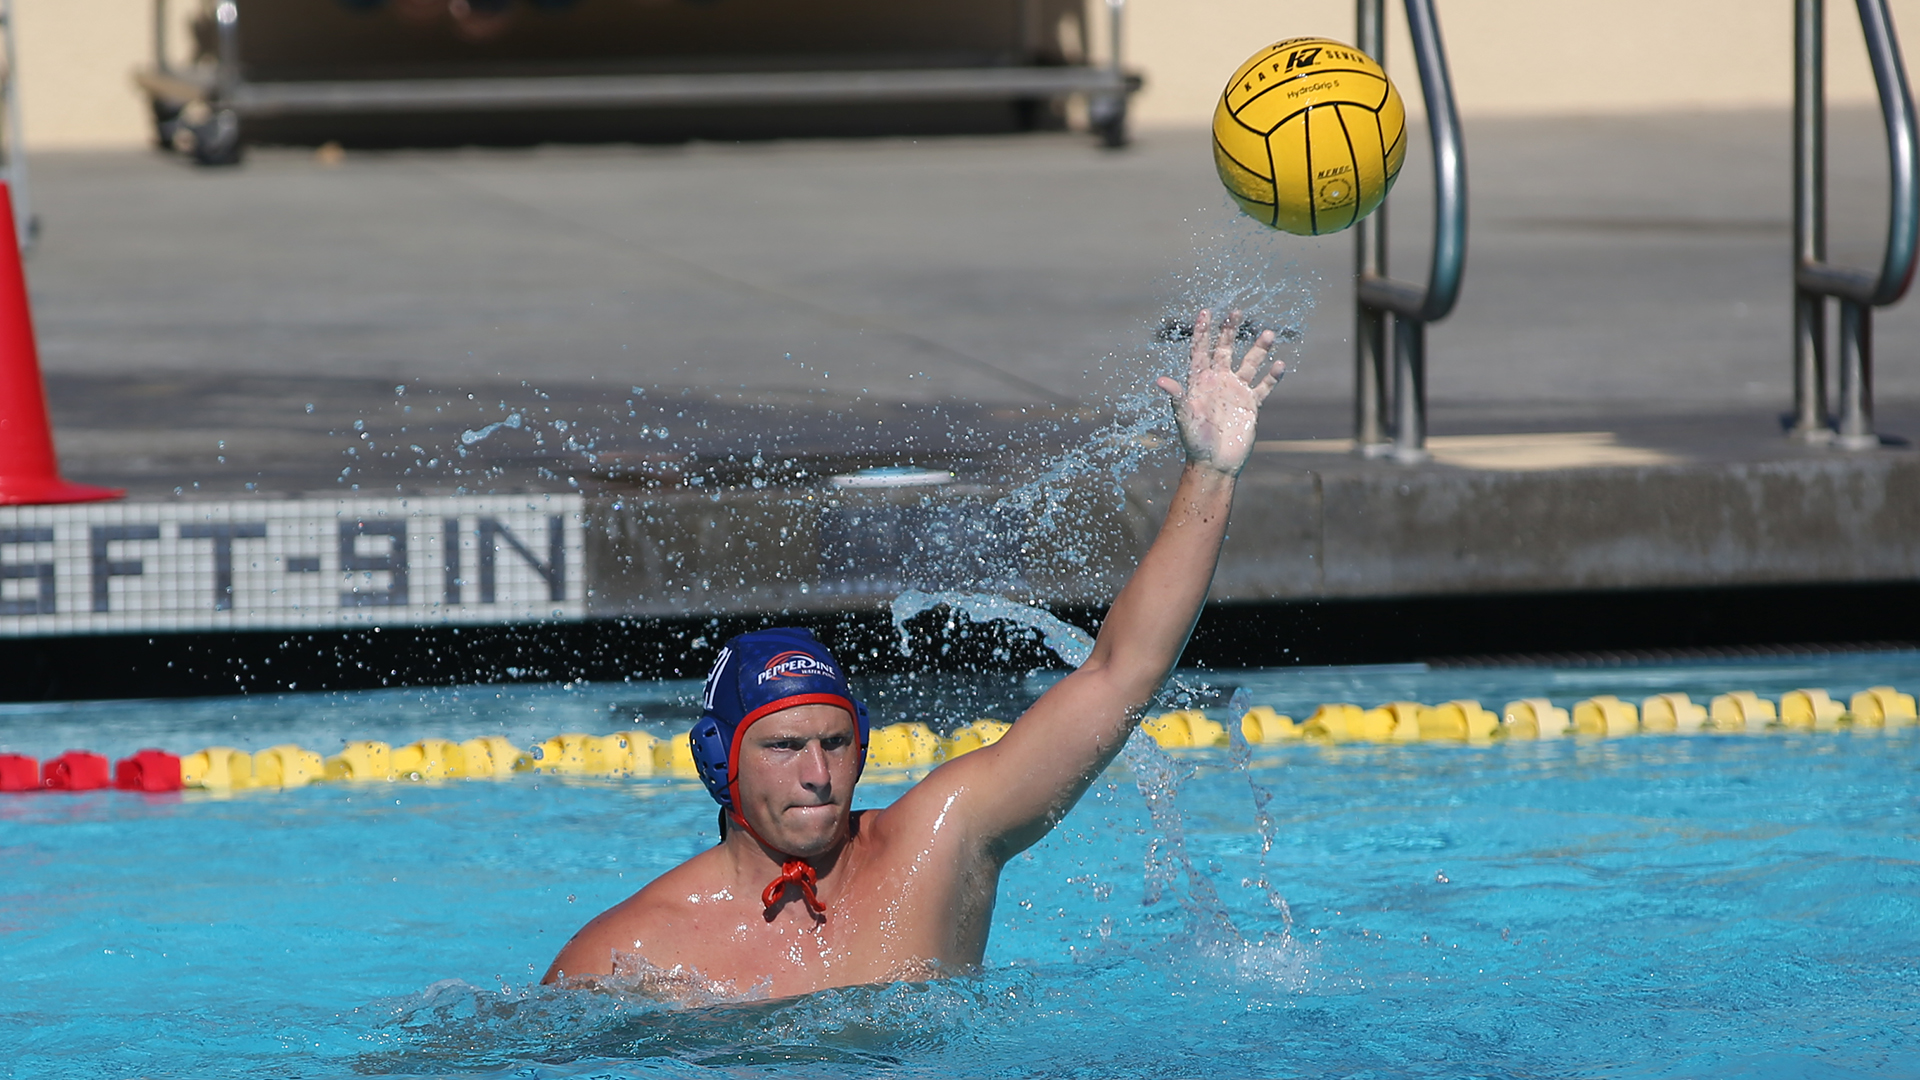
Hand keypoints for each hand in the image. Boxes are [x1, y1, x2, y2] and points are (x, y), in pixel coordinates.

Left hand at [1155, 309, 1283, 476]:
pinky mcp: (1250, 405)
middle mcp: (1218, 382)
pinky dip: (1272, 377)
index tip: (1206, 312)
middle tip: (1236, 312)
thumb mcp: (1184, 417)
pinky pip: (1264, 387)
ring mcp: (1235, 392)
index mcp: (1199, 382)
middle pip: (1225, 350)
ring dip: (1259, 349)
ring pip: (1249, 364)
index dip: (1203, 332)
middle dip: (1230, 331)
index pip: (1201, 351)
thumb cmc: (1194, 441)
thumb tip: (1160, 380)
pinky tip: (1280, 365)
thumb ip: (1177, 397)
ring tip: (1269, 334)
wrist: (1214, 463)